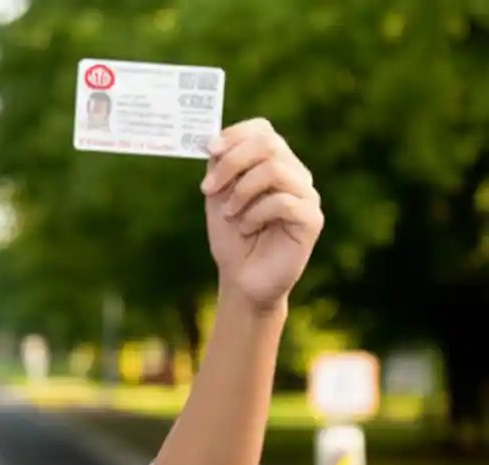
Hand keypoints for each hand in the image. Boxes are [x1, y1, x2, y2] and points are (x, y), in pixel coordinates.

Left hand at [200, 118, 323, 313]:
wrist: (242, 278)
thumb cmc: (231, 237)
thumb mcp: (218, 196)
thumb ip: (219, 166)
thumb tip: (213, 141)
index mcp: (273, 163)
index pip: (262, 129)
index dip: (234, 135)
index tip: (209, 151)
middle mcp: (294, 173)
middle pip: (268, 143)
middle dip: (231, 162)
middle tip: (208, 189)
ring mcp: (306, 195)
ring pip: (275, 169)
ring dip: (241, 191)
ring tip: (229, 214)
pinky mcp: (312, 220)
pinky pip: (283, 202)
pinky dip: (256, 213)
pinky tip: (247, 228)